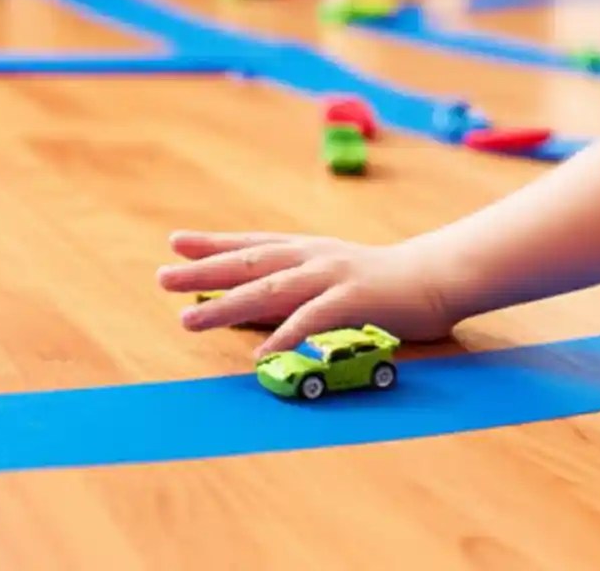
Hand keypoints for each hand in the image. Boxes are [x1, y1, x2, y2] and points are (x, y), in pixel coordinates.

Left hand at [155, 231, 457, 357]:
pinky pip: (313, 319)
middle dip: (204, 271)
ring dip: (228, 305)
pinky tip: (261, 354)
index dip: (213, 244)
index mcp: (307, 250)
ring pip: (270, 289)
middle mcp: (313, 257)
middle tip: (163, 278)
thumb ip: (292, 288)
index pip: (252, 244)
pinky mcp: (353, 300)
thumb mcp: (331, 277)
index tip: (175, 244)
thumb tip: (248, 303)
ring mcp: (332, 276)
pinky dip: (286, 335)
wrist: (436, 278)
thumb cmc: (382, 283)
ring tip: (191, 320)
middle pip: (250, 263)